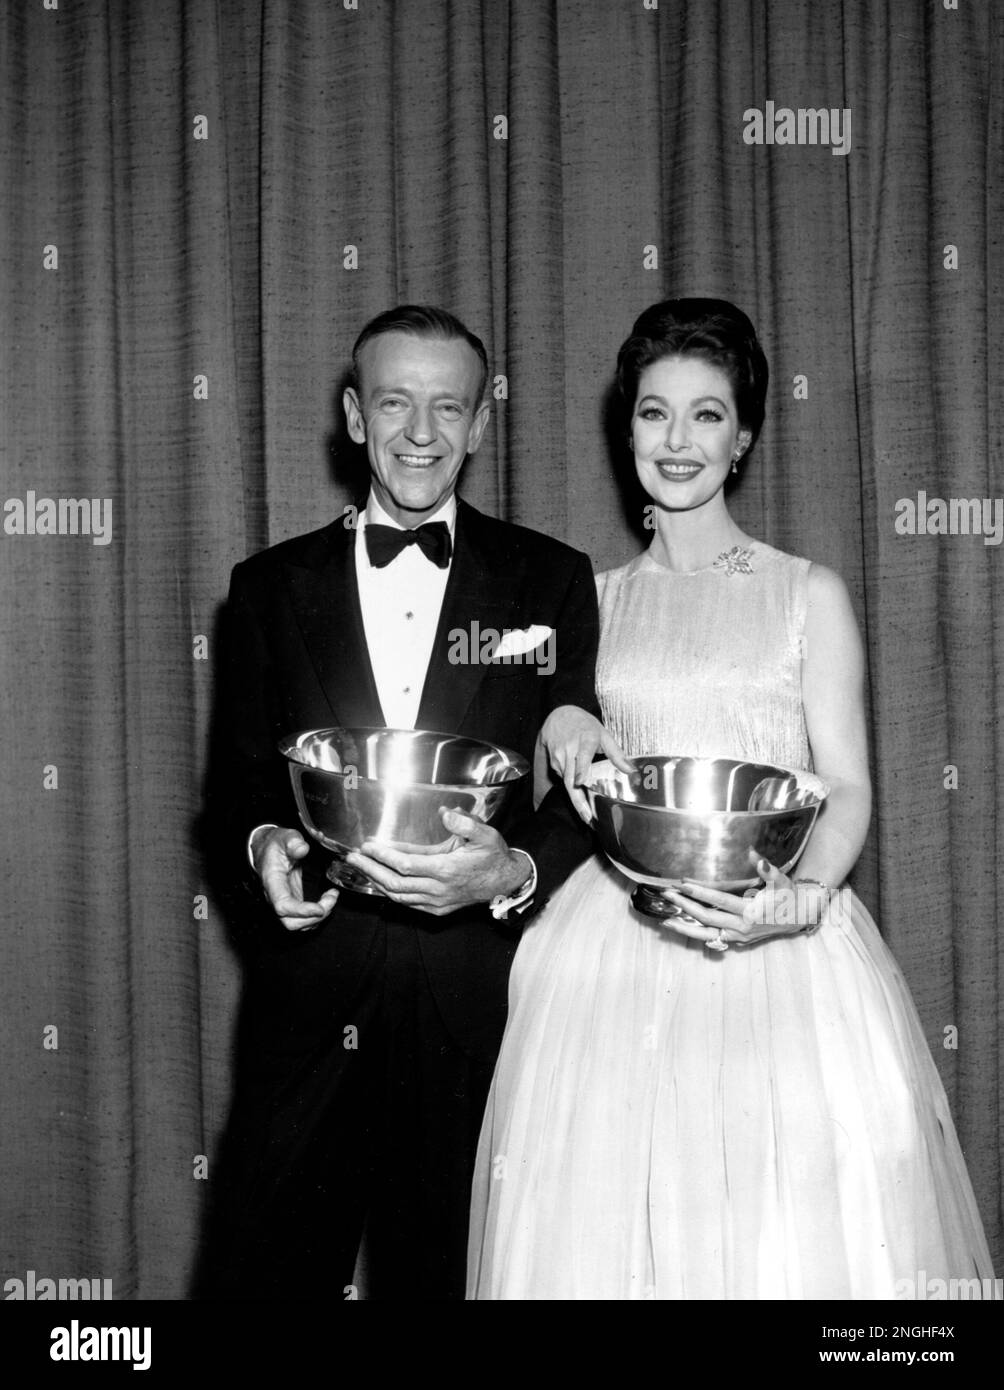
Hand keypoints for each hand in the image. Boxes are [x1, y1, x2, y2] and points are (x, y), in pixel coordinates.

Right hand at [252, 826, 339, 931]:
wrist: (267, 849)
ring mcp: (284, 902)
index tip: (320, 908)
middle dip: (314, 918)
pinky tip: (328, 900)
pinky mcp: (293, 902)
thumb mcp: (284, 837)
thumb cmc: (275, 845)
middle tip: (331, 900)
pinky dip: (318, 915)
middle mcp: (276, 897)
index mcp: (272, 882)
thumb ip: (293, 842)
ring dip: (318, 918)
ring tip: (332, 897)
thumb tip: (302, 849)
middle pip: (290, 922)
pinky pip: (303, 919)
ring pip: (298, 924)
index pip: (283, 905)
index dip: (302, 911)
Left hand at [345, 808, 528, 917]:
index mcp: (446, 869)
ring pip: (398, 896)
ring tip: (360, 868)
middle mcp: (438, 889)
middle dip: (370, 869)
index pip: (405, 865)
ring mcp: (436, 902)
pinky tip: (379, 882)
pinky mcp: (437, 909)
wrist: (506, 882)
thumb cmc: (493, 856)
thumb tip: (445, 812)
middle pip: (395, 883)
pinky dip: (390, 893)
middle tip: (352, 857)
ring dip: (376, 882)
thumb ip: (465, 823)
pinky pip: (407, 903)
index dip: (383, 856)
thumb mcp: (485, 834)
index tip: (367, 846)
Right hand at [538, 704, 633, 821]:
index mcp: (586, 739)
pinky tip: (579, 791)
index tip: (580, 782)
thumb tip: (631, 770)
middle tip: (587, 817)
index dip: (580, 770)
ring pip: (567, 781)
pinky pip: (564, 778)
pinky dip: (572, 785)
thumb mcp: (603, 734)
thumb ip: (617, 753)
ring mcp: (559, 756)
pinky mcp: (553, 762)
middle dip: (578, 800)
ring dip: (576, 798)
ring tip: (586, 813)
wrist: (559, 715)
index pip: (582, 756)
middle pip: (571, 778)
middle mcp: (570, 748)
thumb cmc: (584, 725)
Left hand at [657, 854, 826, 949]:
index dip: (700, 892)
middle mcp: (742, 927)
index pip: (719, 901)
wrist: (799, 917)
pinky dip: (697, 935)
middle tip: (667, 895)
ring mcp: (739, 936)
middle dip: (685, 906)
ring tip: (665, 921)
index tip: (683, 884)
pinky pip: (713, 939)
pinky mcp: (737, 940)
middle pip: (707, 917)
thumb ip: (767, 869)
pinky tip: (683, 929)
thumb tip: (753, 853)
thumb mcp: (781, 880)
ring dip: (685, 928)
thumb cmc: (789, 896)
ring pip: (706, 935)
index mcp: (751, 911)